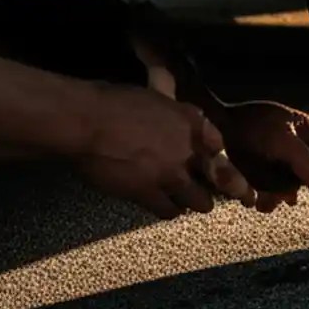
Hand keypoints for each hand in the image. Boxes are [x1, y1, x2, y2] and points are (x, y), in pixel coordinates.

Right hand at [76, 82, 255, 218]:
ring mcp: (171, 174)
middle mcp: (189, 150)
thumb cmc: (113, 102)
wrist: (86, 121)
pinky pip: (169, 211)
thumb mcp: (156, 97)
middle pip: (221, 180)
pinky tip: (162, 206)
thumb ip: (176, 112)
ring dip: (192, 201)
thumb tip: (187, 117)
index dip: (221, 158)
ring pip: (200, 202)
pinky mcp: (149, 194)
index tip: (219, 166)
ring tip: (184, 200)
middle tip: (204, 187)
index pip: (221, 146)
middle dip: (213, 185)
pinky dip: (167, 210)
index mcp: (192, 122)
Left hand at [212, 101, 308, 212]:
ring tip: (265, 200)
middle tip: (285, 198)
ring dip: (279, 195)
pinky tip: (255, 197)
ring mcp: (285, 157)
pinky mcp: (268, 167)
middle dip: (297, 189)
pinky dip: (265, 194)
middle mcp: (304, 144)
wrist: (214, 125)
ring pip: (292, 184)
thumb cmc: (252, 127)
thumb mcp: (282, 140)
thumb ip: (306, 161)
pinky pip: (273, 187)